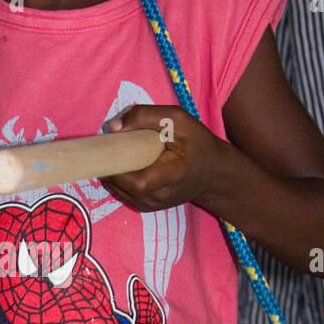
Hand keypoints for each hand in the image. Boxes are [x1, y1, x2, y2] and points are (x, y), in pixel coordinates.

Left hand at [101, 104, 221, 211]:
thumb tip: (113, 127)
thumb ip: (145, 116)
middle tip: (111, 146)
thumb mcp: (177, 119)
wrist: (212, 173)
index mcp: (173, 174)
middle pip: (123, 187)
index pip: (138, 183)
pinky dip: (118, 179)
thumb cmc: (196, 142)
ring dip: (112, 173)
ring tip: (118, 154)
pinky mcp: (147, 207)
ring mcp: (153, 205)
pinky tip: (125, 165)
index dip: (118, 169)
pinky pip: (122, 194)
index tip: (112, 148)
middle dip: (111, 166)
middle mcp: (161, 196)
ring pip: (119, 192)